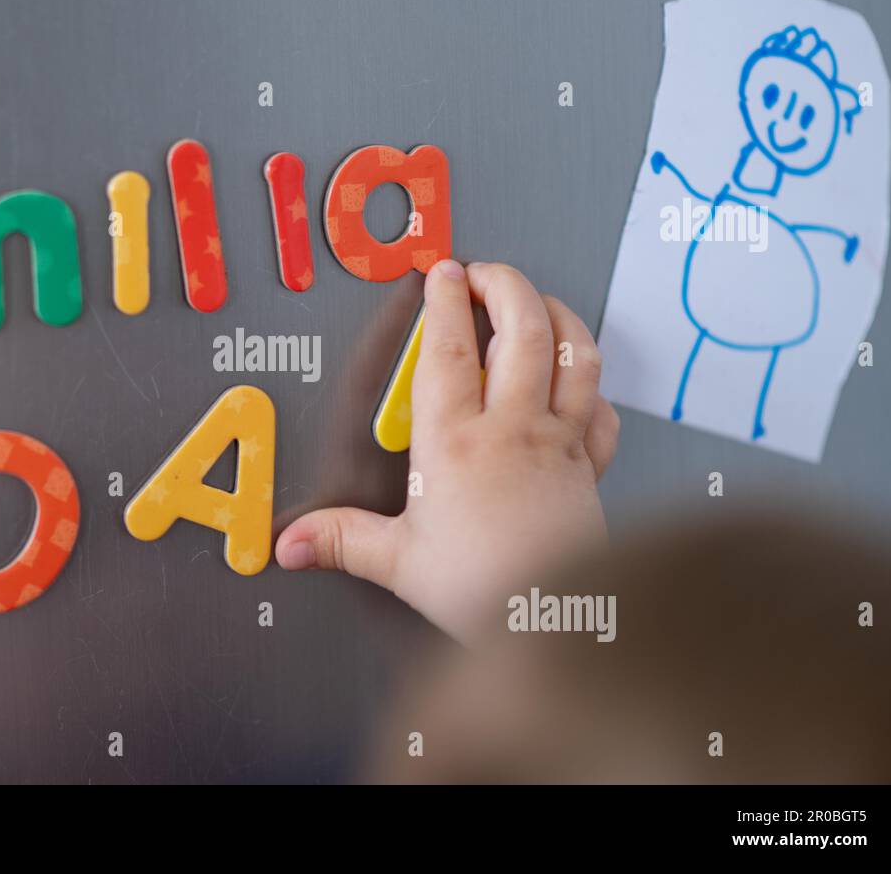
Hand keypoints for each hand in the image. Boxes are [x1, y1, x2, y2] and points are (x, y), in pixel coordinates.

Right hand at [275, 260, 619, 645]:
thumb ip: (342, 540)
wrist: (555, 621)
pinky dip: (592, 390)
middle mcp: (511, 427)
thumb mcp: (398, 562)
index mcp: (453, 440)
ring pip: (572, 354)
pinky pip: (602, 410)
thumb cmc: (479, 590)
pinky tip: (577, 388)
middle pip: (522, 327)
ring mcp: (558, 441)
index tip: (441, 270)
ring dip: (557, 316)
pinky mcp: (589, 466)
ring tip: (536, 304)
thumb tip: (288, 544)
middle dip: (505, 284)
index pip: (450, 347)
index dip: (445, 299)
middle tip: (484, 272)